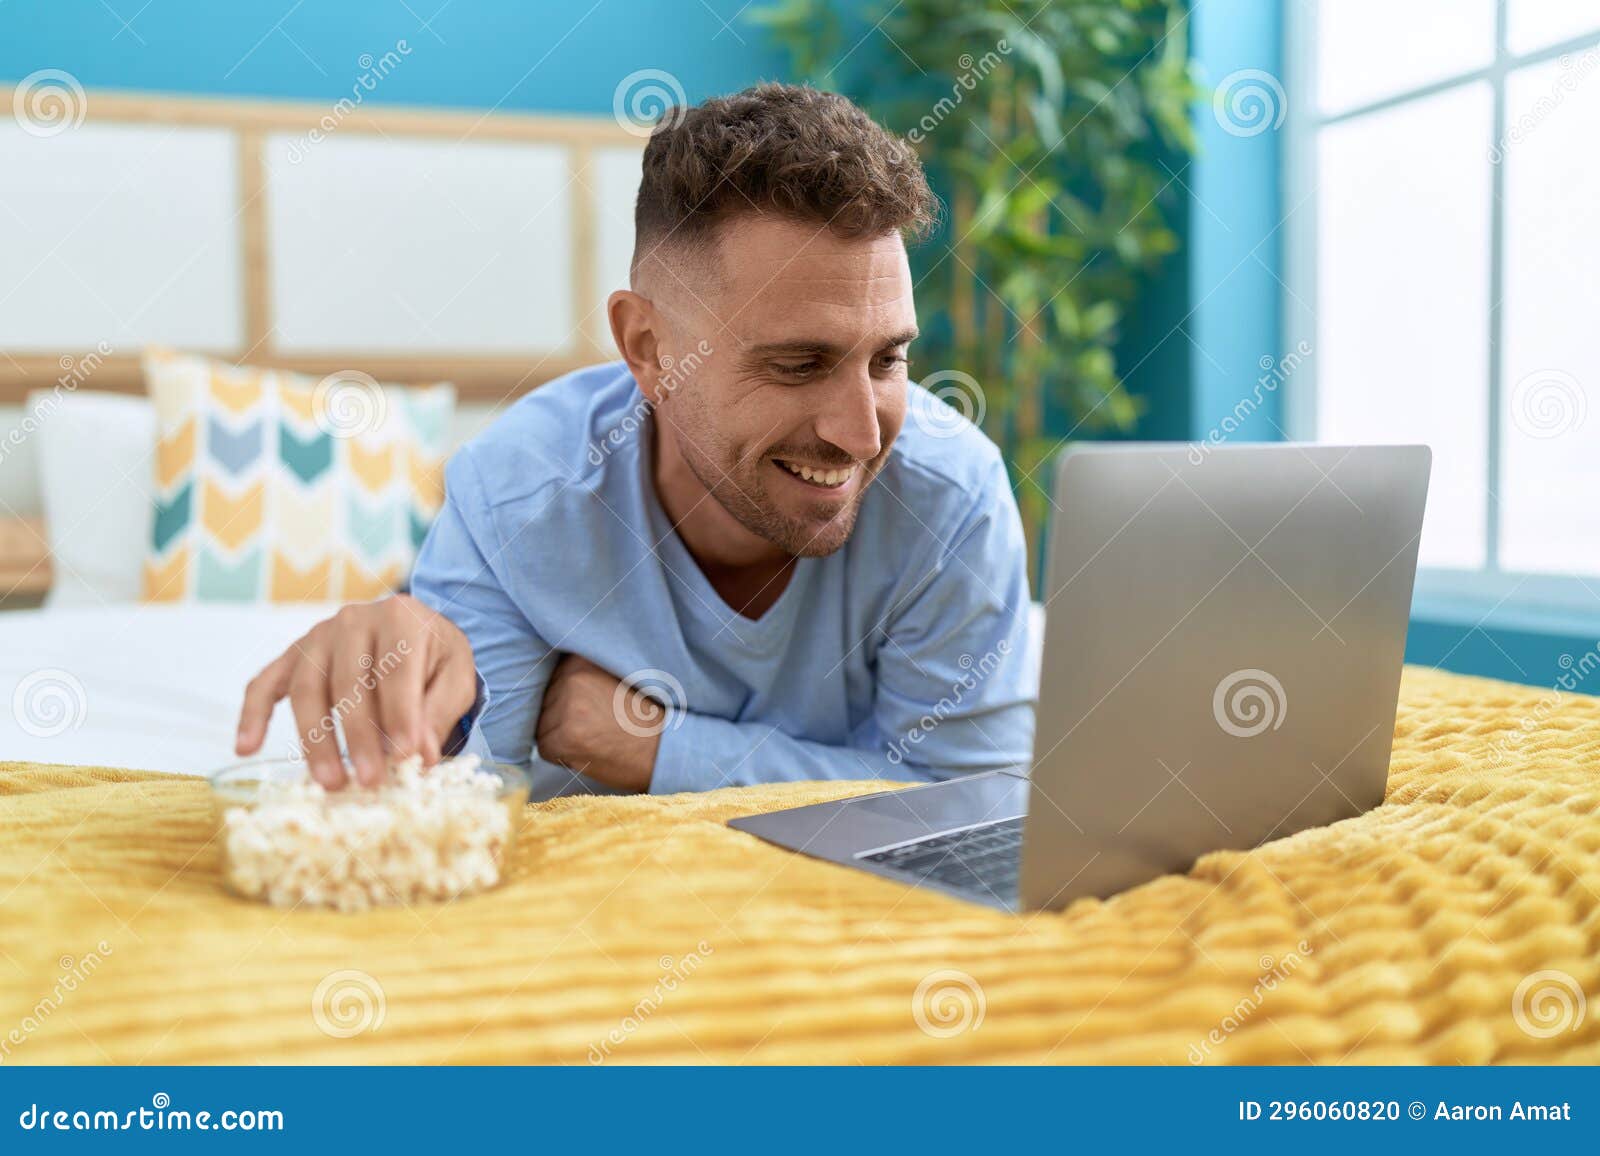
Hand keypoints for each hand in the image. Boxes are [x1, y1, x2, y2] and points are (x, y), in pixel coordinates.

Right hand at [235, 595, 477, 788]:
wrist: (416, 630)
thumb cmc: (436, 658)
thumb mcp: (455, 678)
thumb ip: (438, 712)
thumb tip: (419, 756)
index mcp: (400, 618)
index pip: (396, 671)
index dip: (400, 715)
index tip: (406, 756)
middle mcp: (354, 620)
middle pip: (349, 683)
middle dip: (359, 737)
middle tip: (370, 780)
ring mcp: (318, 636)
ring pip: (307, 689)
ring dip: (315, 739)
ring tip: (330, 782)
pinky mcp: (294, 655)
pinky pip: (265, 682)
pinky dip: (252, 713)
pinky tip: (246, 747)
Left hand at [536, 654, 661, 791]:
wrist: (664, 748)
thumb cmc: (643, 715)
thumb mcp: (614, 676)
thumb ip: (584, 671)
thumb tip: (544, 674)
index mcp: (583, 660)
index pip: (550, 676)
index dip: (563, 695)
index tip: (584, 706)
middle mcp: (572, 679)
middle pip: (544, 700)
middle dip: (559, 715)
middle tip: (593, 724)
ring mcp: (567, 709)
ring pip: (541, 725)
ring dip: (559, 735)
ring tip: (592, 737)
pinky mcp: (564, 738)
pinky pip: (545, 749)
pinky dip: (561, 755)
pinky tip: (588, 751)